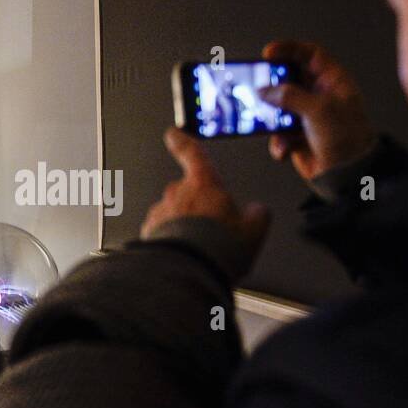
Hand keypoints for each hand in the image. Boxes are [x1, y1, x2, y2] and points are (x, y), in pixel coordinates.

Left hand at [141, 128, 270, 258]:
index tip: (173, 134)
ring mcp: (160, 213)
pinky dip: (170, 242)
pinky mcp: (148, 234)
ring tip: (199, 249)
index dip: (182, 142)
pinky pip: (160, 233)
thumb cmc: (219, 248)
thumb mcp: (253, 232)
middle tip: (212, 229)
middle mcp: (177, 194)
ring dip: (182, 226)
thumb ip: (257, 216)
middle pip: (185, 192)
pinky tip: (183, 256)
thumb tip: (258, 211)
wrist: (189, 272)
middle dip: (196, 206)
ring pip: (172, 214)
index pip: (191, 153)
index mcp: (203, 184)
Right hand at [256, 40, 377, 180]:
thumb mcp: (320, 110)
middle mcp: (319, 95)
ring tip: (265, 122)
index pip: (309, 55)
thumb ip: (290, 96)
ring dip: (270, 116)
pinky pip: (278, 132)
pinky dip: (278, 141)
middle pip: (288, 78)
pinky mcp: (297, 136)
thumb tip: (265, 90)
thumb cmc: (347, 137)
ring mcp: (307, 115)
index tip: (268, 52)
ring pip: (278, 106)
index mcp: (332, 81)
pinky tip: (284, 149)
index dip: (289, 49)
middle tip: (256, 85)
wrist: (350, 176)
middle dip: (272, 84)